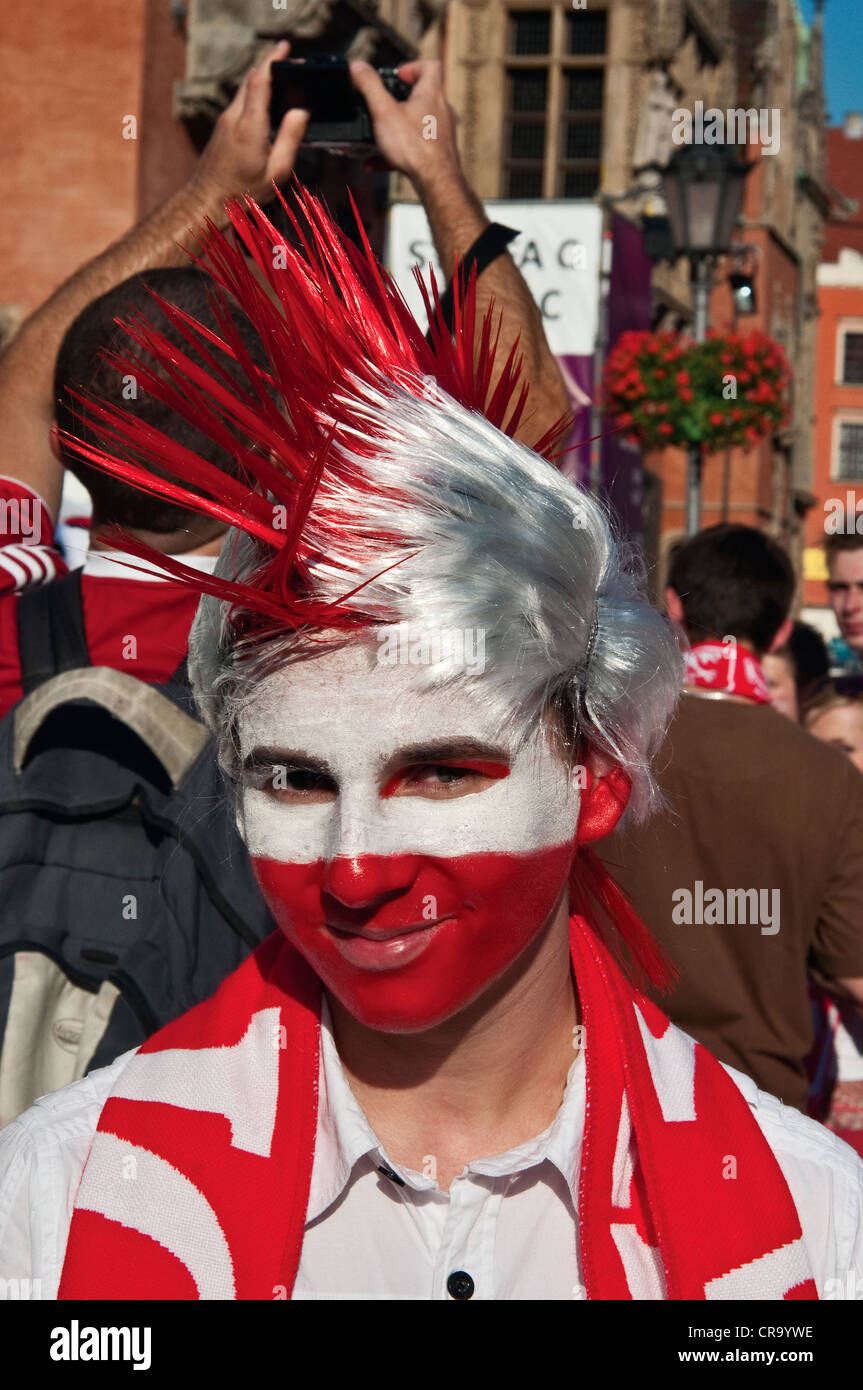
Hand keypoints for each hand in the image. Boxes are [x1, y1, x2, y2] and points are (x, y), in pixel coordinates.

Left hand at [189, 39, 308, 214]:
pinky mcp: (222, 127)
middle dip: (270, 64)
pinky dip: (255, 94)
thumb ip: (290, 139)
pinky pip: (240, 101)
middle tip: (288, 58)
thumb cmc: (243, 193)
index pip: (260, 80)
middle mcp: (234, 117)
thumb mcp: (276, 172)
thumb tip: (301, 111)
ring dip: (262, 79)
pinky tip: (267, 101)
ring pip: (244, 89)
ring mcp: (225, 120)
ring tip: (282, 77)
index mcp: (250, 126)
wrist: (207, 201)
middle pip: (251, 79)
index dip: (273, 60)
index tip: (285, 48)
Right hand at [349, 59, 462, 192]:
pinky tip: (375, 163)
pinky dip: (396, 152)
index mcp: (431, 93)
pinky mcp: (439, 154)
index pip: (430, 66)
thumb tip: (357, 66)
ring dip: (396, 128)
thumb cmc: (414, 147)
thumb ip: (369, 86)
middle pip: (423, 95)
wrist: (436, 182)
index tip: (396, 76)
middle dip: (399, 100)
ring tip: (377, 136)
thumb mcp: (383, 111)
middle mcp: (441, 111)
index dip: (412, 66)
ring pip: (417, 124)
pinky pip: (415, 148)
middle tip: (383, 106)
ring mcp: (442, 133)